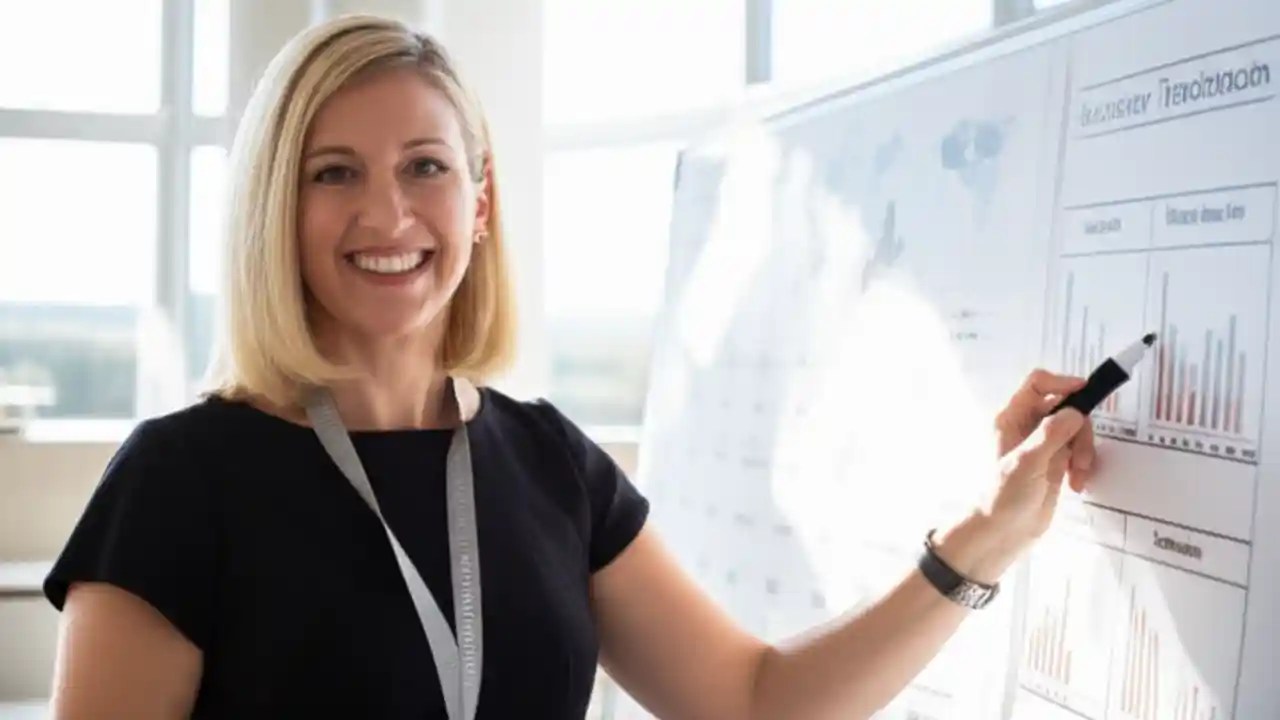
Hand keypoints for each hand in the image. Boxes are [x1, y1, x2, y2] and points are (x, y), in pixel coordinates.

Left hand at [988, 369, 1096, 540]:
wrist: (1001, 533)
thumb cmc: (1003, 496)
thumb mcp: (1027, 462)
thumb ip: (1051, 433)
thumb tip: (1074, 411)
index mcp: (1010, 419)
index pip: (1037, 384)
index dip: (1062, 383)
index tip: (1086, 393)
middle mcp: (1026, 428)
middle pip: (1064, 407)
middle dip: (1080, 429)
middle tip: (1082, 457)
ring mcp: (1042, 446)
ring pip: (1075, 430)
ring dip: (1084, 450)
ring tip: (1079, 475)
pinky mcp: (1055, 464)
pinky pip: (1078, 451)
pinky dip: (1083, 464)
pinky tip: (1077, 483)